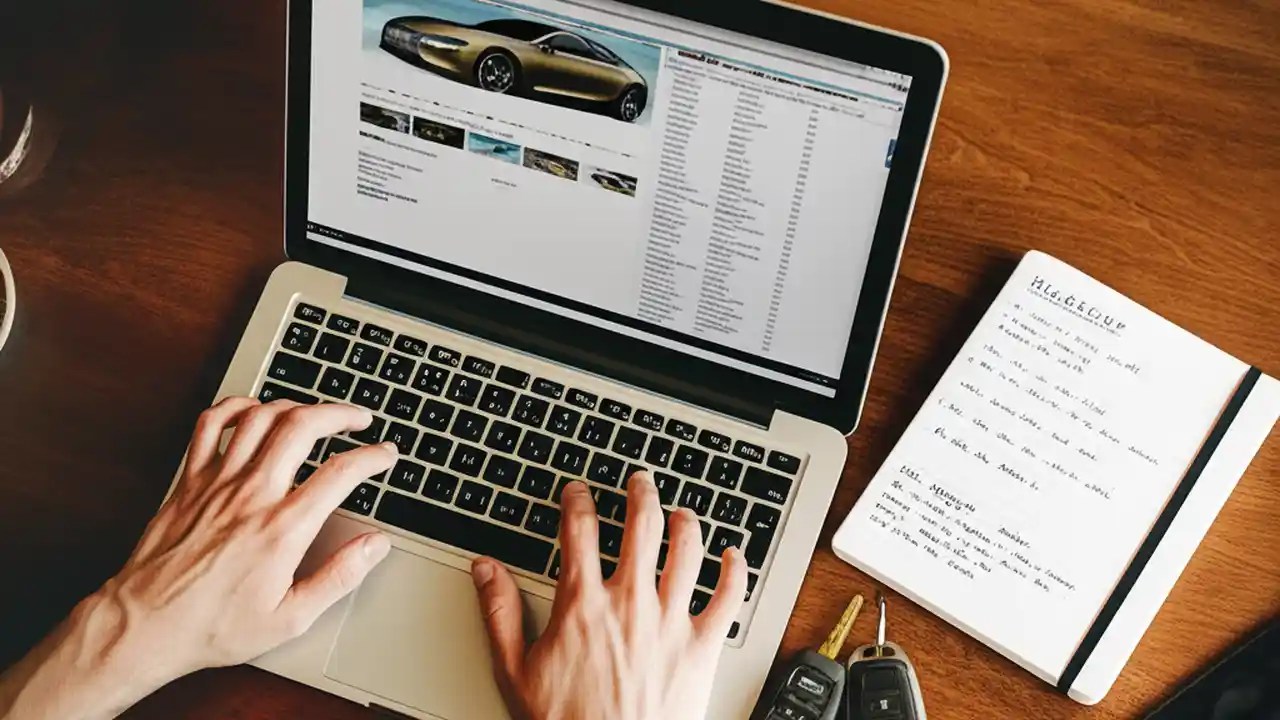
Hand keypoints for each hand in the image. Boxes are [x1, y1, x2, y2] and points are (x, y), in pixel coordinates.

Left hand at [0, 398, 397, 719]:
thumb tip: (375, 546)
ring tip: (314, 413)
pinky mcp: (189, 481)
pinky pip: (211, 425)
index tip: (385, 455)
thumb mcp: (291, 617)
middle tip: (358, 420)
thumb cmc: (213, 627)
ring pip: (261, 417)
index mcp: (282, 529)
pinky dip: (236, 407)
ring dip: (296, 405)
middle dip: (340, 414)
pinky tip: (253, 411)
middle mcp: (251, 495)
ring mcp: (217, 483)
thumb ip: (339, 576)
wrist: (145, 626)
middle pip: (303, 426)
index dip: (373, 457)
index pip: (341, 473)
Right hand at [472, 474, 746, 719]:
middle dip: (641, 495)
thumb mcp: (515, 672)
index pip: (580, 531)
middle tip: (640, 482)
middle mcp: (631, 603)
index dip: (578, 501)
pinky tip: (733, 555)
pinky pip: (728, 598)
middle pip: (642, 527)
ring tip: (682, 511)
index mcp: (584, 604)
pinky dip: (735, 570)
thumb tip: (485, 570)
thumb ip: (499, 613)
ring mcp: (671, 622)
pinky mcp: (702, 647)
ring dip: (686, 522)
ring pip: (687, 551)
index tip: (578, 492)